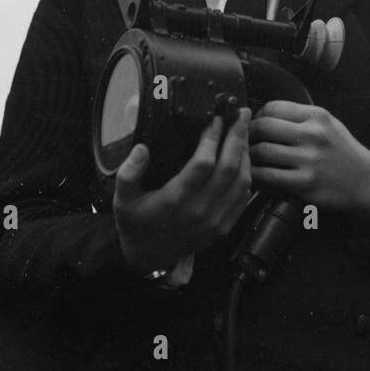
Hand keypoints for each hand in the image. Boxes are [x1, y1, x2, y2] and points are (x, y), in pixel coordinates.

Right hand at [113, 109, 252, 272]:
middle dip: (237, 136)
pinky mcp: (224, 227)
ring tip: (243, 131)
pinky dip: (247, 174)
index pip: (203, 163)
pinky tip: (242, 158)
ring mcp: (216, 220)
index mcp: (176, 200)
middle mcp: (200, 210)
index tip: (216, 117)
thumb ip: (128, 173)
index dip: (213, 137)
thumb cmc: (136, 222)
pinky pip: (244, 197)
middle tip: (241, 114)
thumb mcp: (122, 199)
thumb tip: (142, 148)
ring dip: (245, 153)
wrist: (149, 256)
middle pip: (229, 167)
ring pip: (242, 181)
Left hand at [249, 101, 369, 233]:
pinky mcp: (305, 183)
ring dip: (249, 156)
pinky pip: (268, 176)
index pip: (272, 107)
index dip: (256, 116)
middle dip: (248, 135)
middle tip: (245, 143)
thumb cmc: (342, 152)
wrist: (366, 181)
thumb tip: (262, 115)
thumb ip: (300, 117)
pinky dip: (256, 176)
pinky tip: (256, 176)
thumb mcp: (328, 124)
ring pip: (261, 151)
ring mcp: (309, 160)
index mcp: (316, 116)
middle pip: (263, 127)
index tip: (254, 125)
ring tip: (249, 159)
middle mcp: (313, 135)